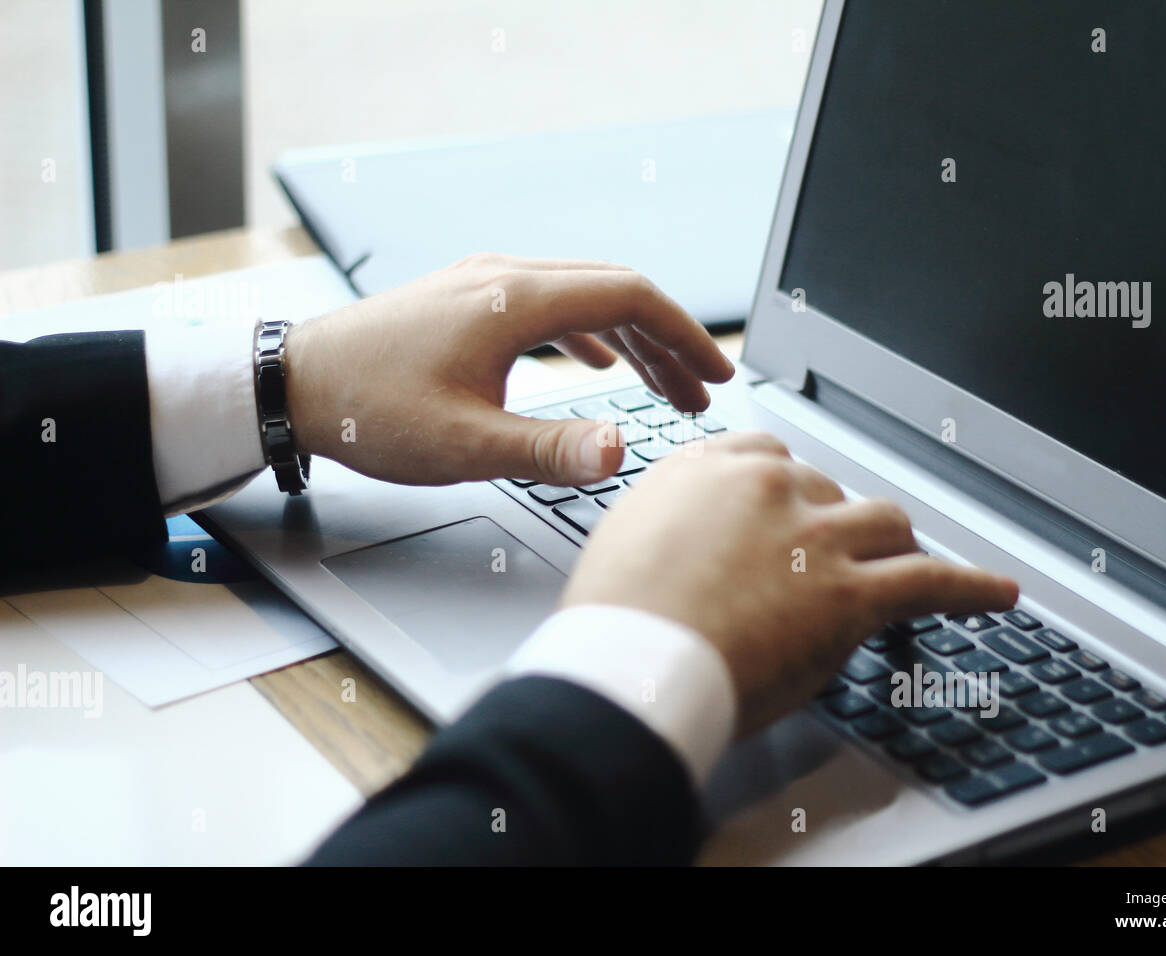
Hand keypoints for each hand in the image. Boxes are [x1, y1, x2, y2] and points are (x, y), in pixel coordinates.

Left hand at [284, 254, 734, 485]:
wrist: (292, 385)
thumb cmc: (370, 410)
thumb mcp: (466, 444)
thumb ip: (551, 448)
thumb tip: (622, 449)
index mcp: (515, 300)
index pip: (631, 297)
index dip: (684, 335)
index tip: (715, 373)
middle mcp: (503, 278)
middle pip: (614, 292)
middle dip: (667, 342)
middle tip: (700, 391)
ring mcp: (482, 285)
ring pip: (582, 299)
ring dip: (631, 340)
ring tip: (663, 386)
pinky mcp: (464, 302)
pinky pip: (549, 307)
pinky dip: (589, 335)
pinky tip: (599, 363)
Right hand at [561, 433, 1019, 733]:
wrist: (631, 662)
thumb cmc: (615, 617)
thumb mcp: (627, 538)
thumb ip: (673, 519)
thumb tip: (695, 533)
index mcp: (712, 468)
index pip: (771, 456)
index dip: (788, 493)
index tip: (792, 512)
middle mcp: (769, 486)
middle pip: (831, 491)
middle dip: (832, 527)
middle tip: (826, 565)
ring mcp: (816, 536)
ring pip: (883, 523)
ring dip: (890, 549)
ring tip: (896, 571)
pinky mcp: (851, 592)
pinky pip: (931, 580)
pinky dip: (971, 588)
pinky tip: (996, 593)